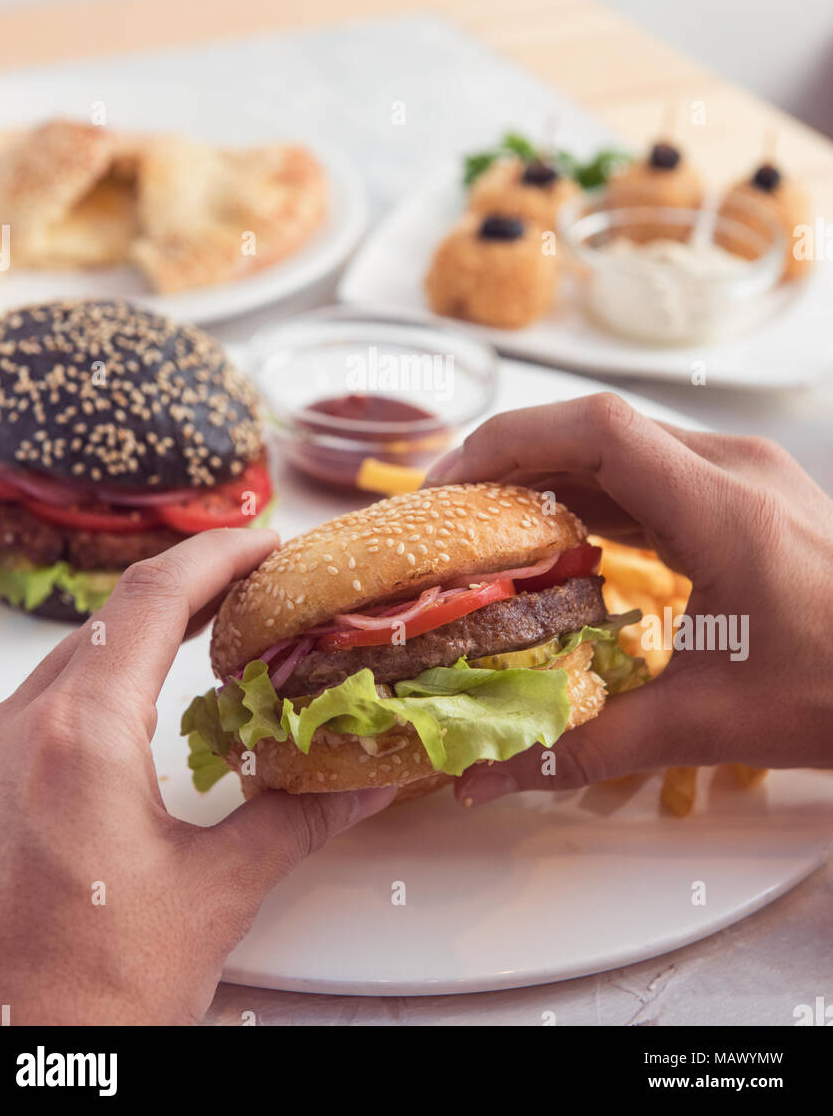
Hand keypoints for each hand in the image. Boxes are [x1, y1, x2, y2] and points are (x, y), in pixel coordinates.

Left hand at [0, 529, 393, 1024]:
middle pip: (111, 617)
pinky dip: (99, 688)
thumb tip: (362, 786)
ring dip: (142, 639)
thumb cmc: (87, 998)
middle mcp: (11, 732)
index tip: (269, 545)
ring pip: (71, 660)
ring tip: (213, 642)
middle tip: (258, 589)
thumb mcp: (212, 900)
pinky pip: (38, 706)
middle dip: (189, 591)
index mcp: (78, 738)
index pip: (154, 597)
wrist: (0, 1067)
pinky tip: (140, 717)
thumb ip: (292, 823)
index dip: (219, 555)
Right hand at [426, 394, 832, 803]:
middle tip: (453, 512)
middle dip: (516, 459)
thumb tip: (482, 779)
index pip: (597, 429)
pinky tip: (571, 540)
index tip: (451, 483)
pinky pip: (659, 472)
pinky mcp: (757, 495)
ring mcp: (751, 476)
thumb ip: (586, 747)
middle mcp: (736, 469)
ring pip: (629, 446)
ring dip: (556, 474)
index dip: (512, 441)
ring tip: (494, 524)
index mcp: (723, 506)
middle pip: (601, 428)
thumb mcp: (707, 723)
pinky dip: (602, 494)